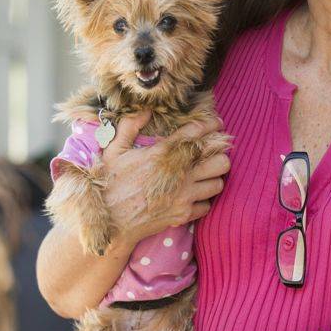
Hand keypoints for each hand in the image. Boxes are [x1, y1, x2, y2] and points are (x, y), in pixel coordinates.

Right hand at [101, 113, 228, 244]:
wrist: (109, 221)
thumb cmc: (110, 183)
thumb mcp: (114, 150)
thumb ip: (130, 126)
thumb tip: (145, 110)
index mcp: (163, 154)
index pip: (197, 133)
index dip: (212, 125)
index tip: (217, 123)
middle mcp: (179, 174)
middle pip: (221, 162)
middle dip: (218, 156)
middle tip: (210, 156)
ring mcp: (183, 196)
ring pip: (218, 184)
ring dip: (213, 179)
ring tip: (204, 176)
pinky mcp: (183, 214)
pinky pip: (207, 206)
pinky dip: (203, 201)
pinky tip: (192, 197)